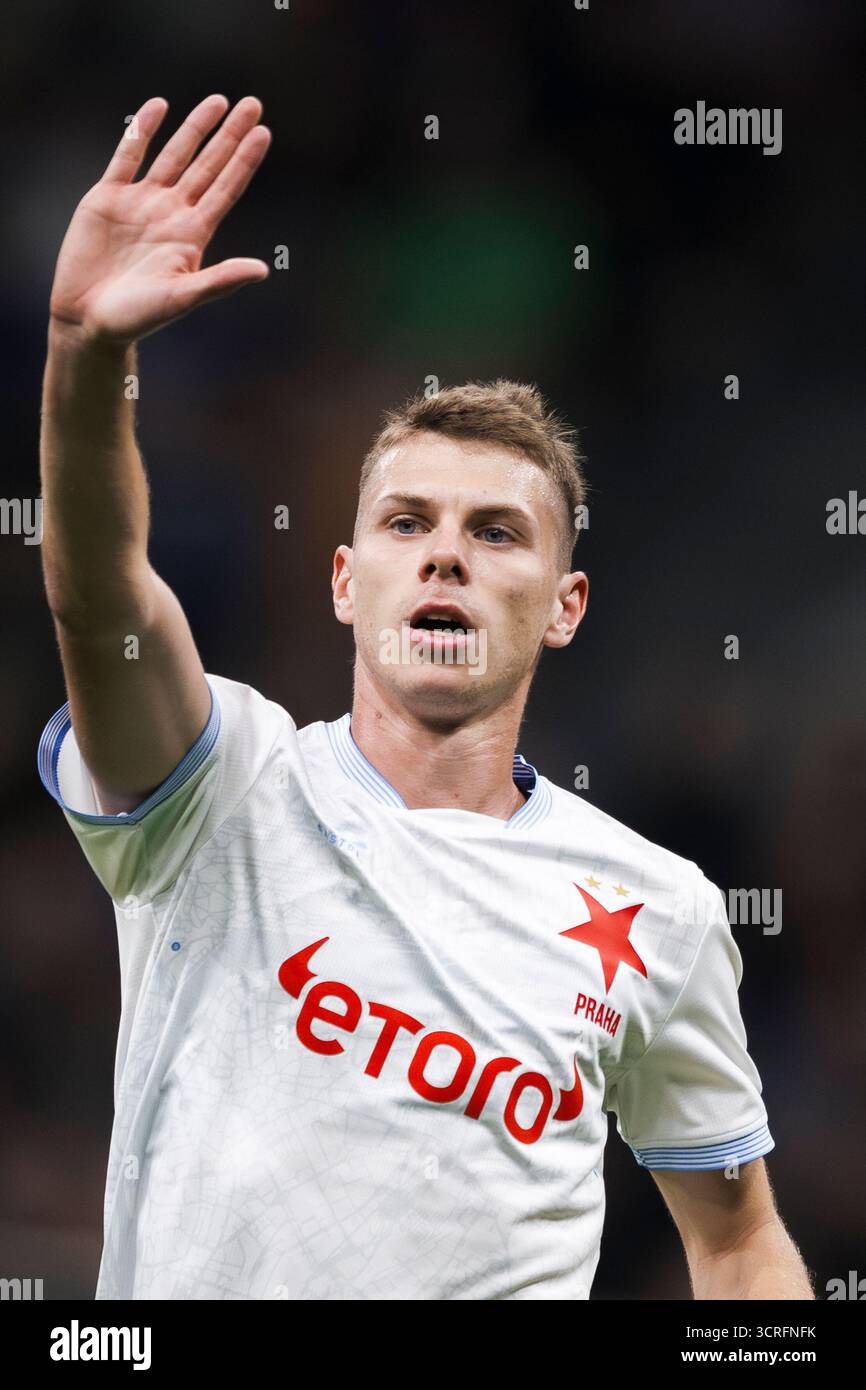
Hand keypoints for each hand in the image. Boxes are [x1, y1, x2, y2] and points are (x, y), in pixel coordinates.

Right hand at [48, 94, 271, 346]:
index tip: (265, 132)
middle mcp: (171, 213)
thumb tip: (264, 270)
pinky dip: (141, 131)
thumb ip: (221, 280)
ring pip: (173, 155)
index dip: (244, 160)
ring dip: (195, 128)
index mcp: (192, 235)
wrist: (87, 320)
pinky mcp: (107, 197)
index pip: (225, 189)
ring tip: (218, 100)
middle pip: (207, 165)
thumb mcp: (182, 298)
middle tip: (253, 104)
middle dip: (229, 135)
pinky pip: (127, 156)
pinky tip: (158, 107)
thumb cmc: (137, 317)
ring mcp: (140, 202)